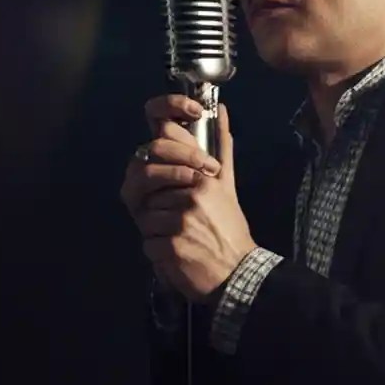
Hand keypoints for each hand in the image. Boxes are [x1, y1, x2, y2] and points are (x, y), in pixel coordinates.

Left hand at [120, 96, 256, 303]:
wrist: (239, 273)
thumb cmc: (230, 229)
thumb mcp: (227, 186)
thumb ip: (221, 149)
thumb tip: (222, 111)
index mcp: (204, 179)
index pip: (160, 156)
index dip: (158, 174)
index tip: (166, 189)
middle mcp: (192, 195)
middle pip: (149, 194)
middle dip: (158, 210)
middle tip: (177, 222)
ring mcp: (181, 221)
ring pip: (145, 219)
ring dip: (156, 232)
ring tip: (180, 239)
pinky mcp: (171, 246)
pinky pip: (147, 244)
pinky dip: (158, 253)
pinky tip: (177, 255)